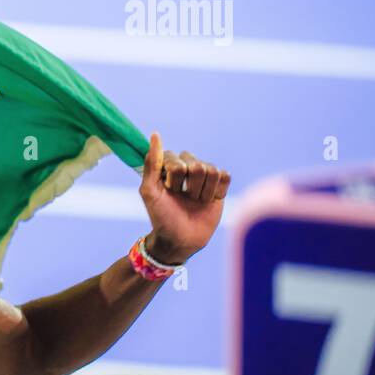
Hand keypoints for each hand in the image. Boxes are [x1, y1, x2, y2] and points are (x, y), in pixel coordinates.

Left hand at [139, 132, 231, 265]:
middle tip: (183, 198)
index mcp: (169, 165)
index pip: (177, 160)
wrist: (180, 239)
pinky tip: (209, 201)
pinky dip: (217, 191)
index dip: (175, 178)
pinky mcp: (219, 186)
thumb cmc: (161, 216)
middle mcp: (187, 167)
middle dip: (190, 186)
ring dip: (203, 190)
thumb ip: (152, 163)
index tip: (168, 191)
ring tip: (195, 201)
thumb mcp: (150, 191)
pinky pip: (225, 176)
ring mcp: (204, 176)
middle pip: (197, 165)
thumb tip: (155, 134)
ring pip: (212, 170)